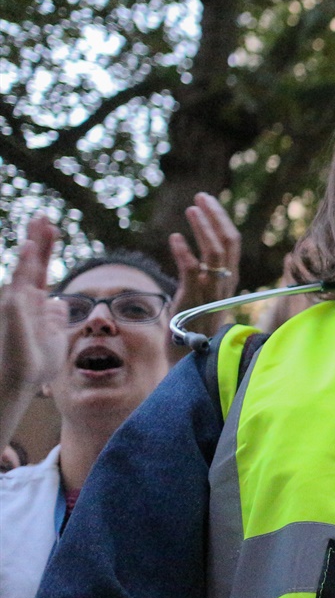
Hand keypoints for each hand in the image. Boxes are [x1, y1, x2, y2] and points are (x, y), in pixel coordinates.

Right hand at [0, 216, 67, 393]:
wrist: (18, 382)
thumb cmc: (33, 363)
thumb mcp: (54, 337)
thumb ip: (55, 318)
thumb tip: (58, 301)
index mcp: (36, 303)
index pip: (42, 269)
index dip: (45, 248)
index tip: (51, 226)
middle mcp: (24, 298)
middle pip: (33, 263)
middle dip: (38, 238)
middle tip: (43, 215)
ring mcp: (17, 302)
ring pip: (26, 268)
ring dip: (33, 245)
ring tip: (40, 224)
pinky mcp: (13, 309)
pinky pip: (20, 282)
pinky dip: (25, 264)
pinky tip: (30, 248)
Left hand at [170, 192, 240, 317]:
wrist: (193, 352)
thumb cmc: (198, 319)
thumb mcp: (208, 291)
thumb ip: (209, 270)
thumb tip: (203, 245)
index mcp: (230, 276)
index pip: (232, 241)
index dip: (221, 218)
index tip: (208, 200)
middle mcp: (225, 281)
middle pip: (227, 242)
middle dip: (215, 216)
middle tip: (201, 196)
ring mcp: (211, 289)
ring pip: (213, 253)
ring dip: (202, 228)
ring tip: (190, 209)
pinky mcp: (194, 298)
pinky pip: (192, 271)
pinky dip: (184, 252)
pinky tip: (175, 238)